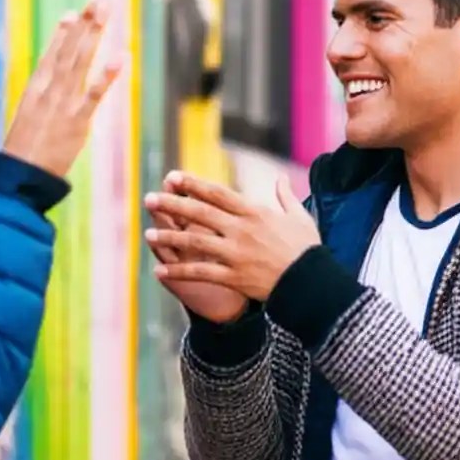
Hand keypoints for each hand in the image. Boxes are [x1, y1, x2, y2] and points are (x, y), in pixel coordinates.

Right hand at [3, 0, 121, 177]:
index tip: (73, 13)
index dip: (63, 35)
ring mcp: (62, 105)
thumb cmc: (23, 154)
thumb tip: (51, 93)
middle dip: (85, 25)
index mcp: (34, 91)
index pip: (51, 57)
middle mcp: (48, 92)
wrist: (17, 178)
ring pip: (80, 63)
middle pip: (68, 52)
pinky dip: (107, 76)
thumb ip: (42, 106)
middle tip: (99, 2)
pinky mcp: (77, 122)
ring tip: (105, 13)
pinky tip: (120, 57)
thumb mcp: (28, 122)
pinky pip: (94, 95)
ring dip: (93, 35)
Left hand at [144, 171, 319, 300]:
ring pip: (195, 241)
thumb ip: (285, 196)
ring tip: (148, 234)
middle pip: (199, 213)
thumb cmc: (306, 248)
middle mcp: (240, 229)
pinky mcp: (233, 276)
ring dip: (170, 237)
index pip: (216, 193)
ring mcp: (235, 253)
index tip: (172, 177)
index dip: (192, 184)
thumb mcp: (299, 216)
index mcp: (254, 212)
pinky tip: (160, 271)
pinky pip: (201, 272)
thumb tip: (281, 177)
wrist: (311, 283)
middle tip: (149, 199)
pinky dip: (179, 272)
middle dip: (172, 205)